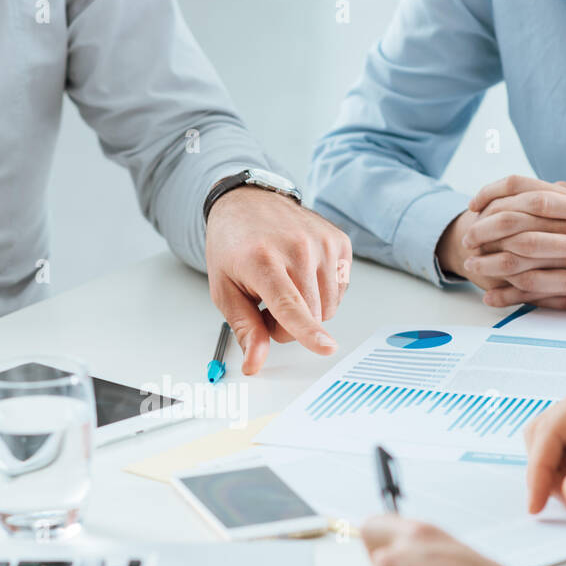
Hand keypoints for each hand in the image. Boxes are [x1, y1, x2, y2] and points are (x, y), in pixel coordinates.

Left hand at [205, 186, 351, 374]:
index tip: (326, 347)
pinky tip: (303, 278)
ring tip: (284, 289)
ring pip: (329, 307)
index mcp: (263, 259)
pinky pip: (340, 290)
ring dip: (308, 312)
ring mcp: (322, 242)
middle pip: (310, 316)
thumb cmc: (233, 246)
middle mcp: (298, 247)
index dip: (307, 331)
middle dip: (288, 326)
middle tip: (266, 307)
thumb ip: (245, 328)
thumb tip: (255, 362)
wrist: (248, 202)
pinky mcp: (339, 242)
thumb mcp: (225, 290)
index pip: (290, 304)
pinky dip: (322, 294)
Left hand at [465, 177, 565, 307]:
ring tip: (471, 269)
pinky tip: (491, 298)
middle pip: (510, 222)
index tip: (474, 205)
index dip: (491, 193)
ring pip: (516, 257)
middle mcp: (565, 222)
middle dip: (482, 231)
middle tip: (466, 240)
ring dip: (488, 264)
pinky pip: (532, 288)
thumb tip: (547, 186)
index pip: (519, 186)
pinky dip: (507, 294)